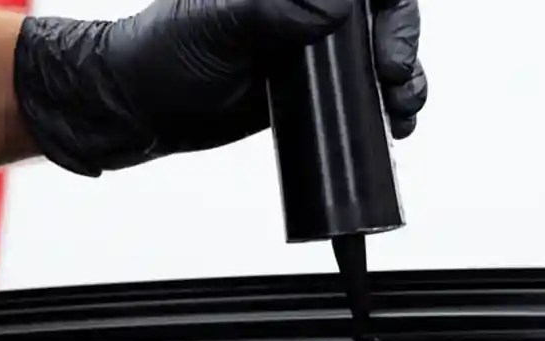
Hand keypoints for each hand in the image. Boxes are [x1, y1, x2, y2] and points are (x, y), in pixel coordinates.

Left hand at [14, 0, 425, 176]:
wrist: (140, 110)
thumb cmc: (159, 54)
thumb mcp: (214, 27)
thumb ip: (271, 9)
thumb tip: (334, 2)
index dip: (388, 2)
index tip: (385, 34)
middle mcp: (305, 4)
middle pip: (382, 12)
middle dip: (401, 41)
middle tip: (393, 76)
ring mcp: (313, 43)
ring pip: (382, 51)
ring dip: (404, 79)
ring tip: (400, 107)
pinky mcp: (314, 85)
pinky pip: (365, 89)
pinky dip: (387, 105)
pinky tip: (391, 123)